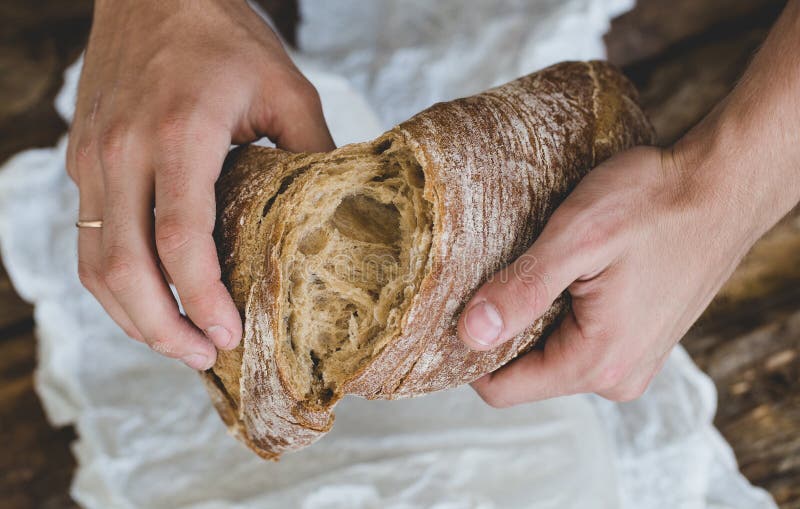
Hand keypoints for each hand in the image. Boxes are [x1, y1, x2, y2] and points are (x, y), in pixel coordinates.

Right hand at [66, 0, 334, 369]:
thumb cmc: (223, 34)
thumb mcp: (286, 88)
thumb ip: (312, 154)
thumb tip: (337, 215)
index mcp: (179, 134)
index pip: (178, 240)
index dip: (201, 299)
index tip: (229, 336)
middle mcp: (122, 151)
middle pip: (122, 269)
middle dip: (161, 329)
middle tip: (204, 357)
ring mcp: (91, 157)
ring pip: (93, 262)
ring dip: (131, 315)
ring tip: (177, 342)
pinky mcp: (81, 159)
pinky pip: (89, 236)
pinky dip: (116, 280)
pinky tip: (152, 296)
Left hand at [456, 145, 759, 403]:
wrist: (721, 186)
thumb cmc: (655, 203)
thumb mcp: (579, 238)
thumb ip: (523, 290)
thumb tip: (469, 334)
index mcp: (597, 362)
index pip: (502, 389)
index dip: (468, 353)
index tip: (454, 308)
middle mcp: (616, 375)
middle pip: (524, 373)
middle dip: (501, 329)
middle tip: (496, 273)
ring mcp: (630, 360)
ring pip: (549, 354)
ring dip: (531, 315)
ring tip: (537, 265)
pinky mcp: (636, 340)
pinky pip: (577, 339)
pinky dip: (559, 310)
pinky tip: (565, 271)